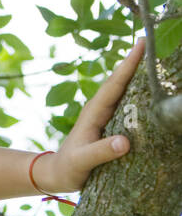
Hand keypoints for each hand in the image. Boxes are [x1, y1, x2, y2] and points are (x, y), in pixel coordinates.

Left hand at [38, 38, 144, 193]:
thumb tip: (125, 142)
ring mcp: (106, 116)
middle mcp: (101, 110)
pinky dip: (141, 93)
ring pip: (127, 91)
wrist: (56, 174)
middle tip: (156, 40)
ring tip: (159, 58)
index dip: (129, 64)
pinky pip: (129, 105)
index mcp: (94, 112)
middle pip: (122, 81)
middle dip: (138, 61)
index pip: (115, 83)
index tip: (143, 43)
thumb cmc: (68, 167)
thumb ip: (101, 152)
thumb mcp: (82, 161)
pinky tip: (154, 89)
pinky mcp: (112, 125)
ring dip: (141, 75)